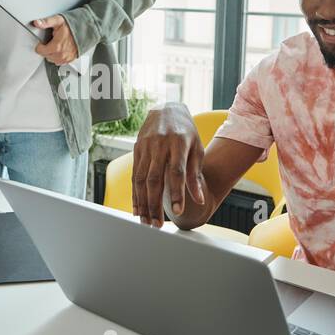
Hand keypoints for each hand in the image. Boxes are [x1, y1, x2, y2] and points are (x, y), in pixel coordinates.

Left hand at [33, 14, 78, 65]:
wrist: (86, 30)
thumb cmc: (73, 26)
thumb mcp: (58, 20)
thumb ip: (46, 22)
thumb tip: (37, 23)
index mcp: (57, 46)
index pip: (40, 51)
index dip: (40, 45)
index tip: (43, 41)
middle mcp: (61, 54)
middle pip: (46, 56)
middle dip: (46, 49)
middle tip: (50, 41)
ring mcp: (66, 58)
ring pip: (52, 60)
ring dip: (52, 54)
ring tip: (56, 45)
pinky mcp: (70, 59)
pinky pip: (60, 62)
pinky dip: (58, 57)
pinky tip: (61, 49)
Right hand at [132, 103, 205, 226]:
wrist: (167, 109)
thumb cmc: (186, 133)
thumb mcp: (196, 150)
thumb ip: (195, 175)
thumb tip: (200, 200)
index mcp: (179, 143)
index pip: (177, 172)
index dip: (176, 193)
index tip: (178, 212)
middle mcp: (160, 144)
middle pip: (155, 179)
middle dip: (155, 204)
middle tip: (157, 225)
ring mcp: (146, 147)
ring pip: (141, 179)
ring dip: (142, 203)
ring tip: (146, 221)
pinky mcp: (136, 149)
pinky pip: (134, 175)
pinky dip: (135, 194)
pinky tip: (137, 208)